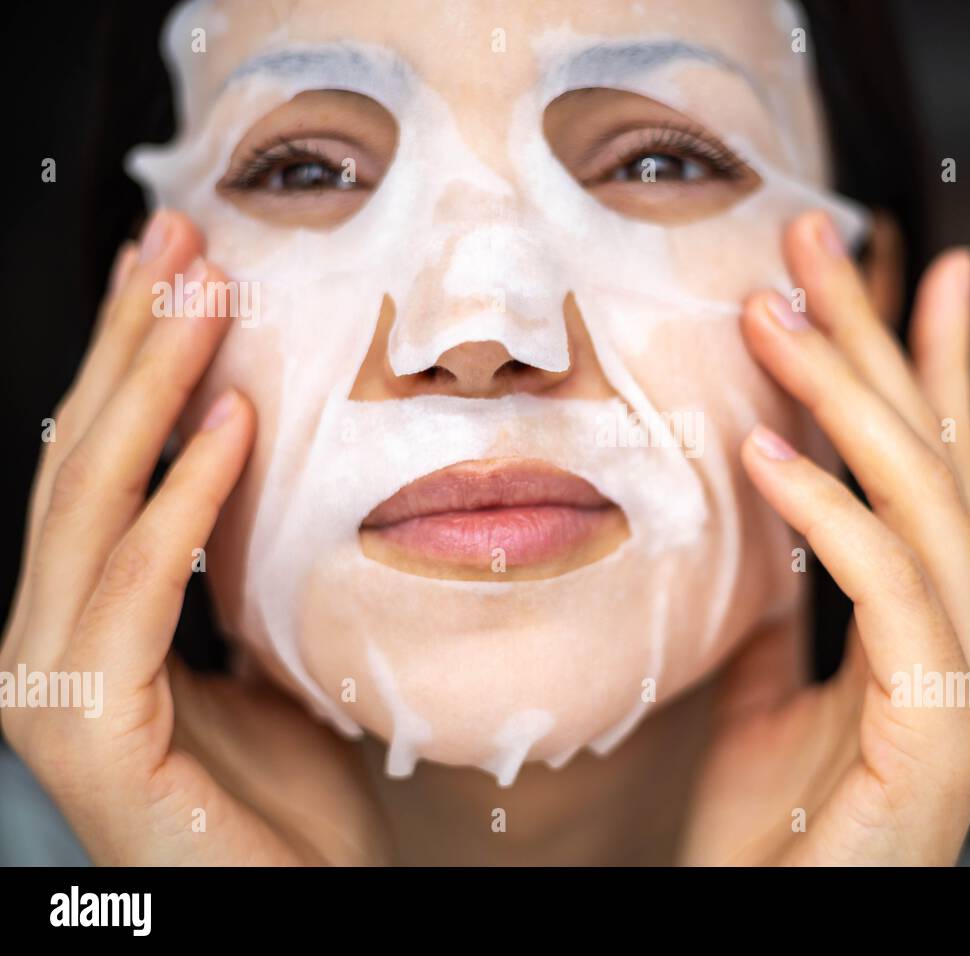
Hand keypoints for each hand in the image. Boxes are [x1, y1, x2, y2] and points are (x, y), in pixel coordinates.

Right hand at [0, 210, 388, 864]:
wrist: (299, 903)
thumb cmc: (286, 789)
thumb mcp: (258, 647)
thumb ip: (229, 566)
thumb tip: (246, 456)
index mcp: (83, 616)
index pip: (99, 461)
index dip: (131, 355)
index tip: (177, 260)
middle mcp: (45, 639)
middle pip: (82, 459)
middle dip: (129, 340)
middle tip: (177, 235)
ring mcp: (50, 687)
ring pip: (93, 504)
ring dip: (152, 387)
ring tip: (202, 290)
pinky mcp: (86, 732)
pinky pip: (139, 592)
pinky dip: (184, 500)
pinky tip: (231, 420)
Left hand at [682, 211, 969, 864]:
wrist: (783, 926)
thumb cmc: (779, 829)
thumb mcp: (772, 690)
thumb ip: (786, 608)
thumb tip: (762, 525)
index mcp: (929, 613)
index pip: (929, 461)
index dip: (920, 358)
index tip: (900, 263)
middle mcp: (966, 626)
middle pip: (928, 450)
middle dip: (877, 334)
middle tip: (821, 236)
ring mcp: (969, 671)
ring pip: (918, 497)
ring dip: (843, 393)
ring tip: (772, 310)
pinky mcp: (945, 717)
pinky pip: (884, 586)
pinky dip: (827, 509)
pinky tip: (766, 449)